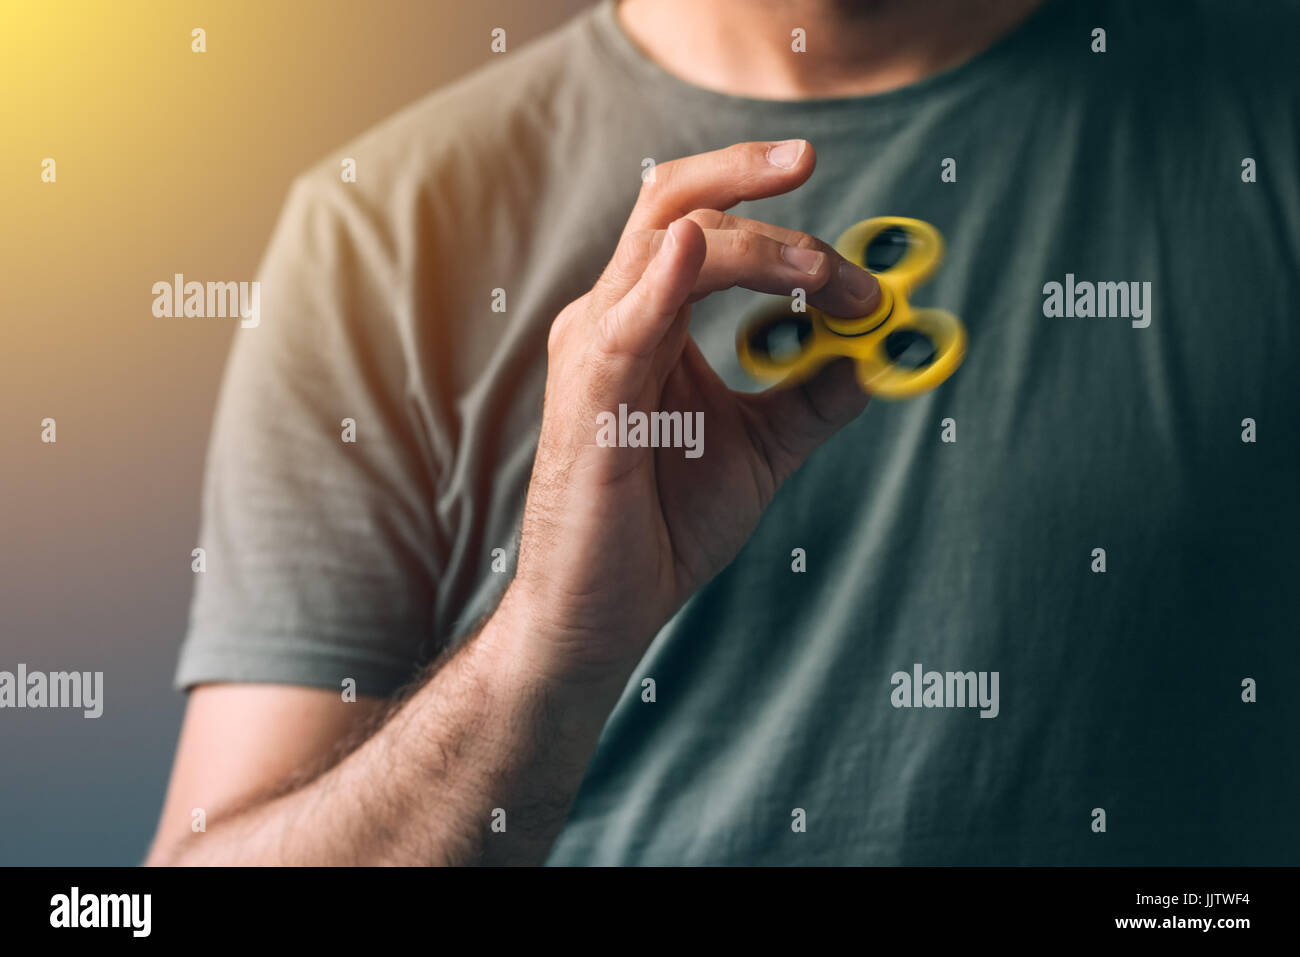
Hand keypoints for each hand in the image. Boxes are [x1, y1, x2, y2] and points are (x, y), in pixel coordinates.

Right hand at [508, 140, 880, 682]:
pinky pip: (625, 322)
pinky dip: (664, 278)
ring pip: (666, 244)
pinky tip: (704, 244)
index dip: (785, 227)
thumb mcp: (759, 451)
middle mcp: (613, 319)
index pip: (708, 229)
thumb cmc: (660, 528)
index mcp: (646, 322)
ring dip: (754, 244)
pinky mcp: (591, 400)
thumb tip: (872, 356)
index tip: (862, 281)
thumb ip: (808, 400)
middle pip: (676, 204)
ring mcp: (594, 352)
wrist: (602, 612)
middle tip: (820, 180)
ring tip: (821, 273)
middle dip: (752, 179)